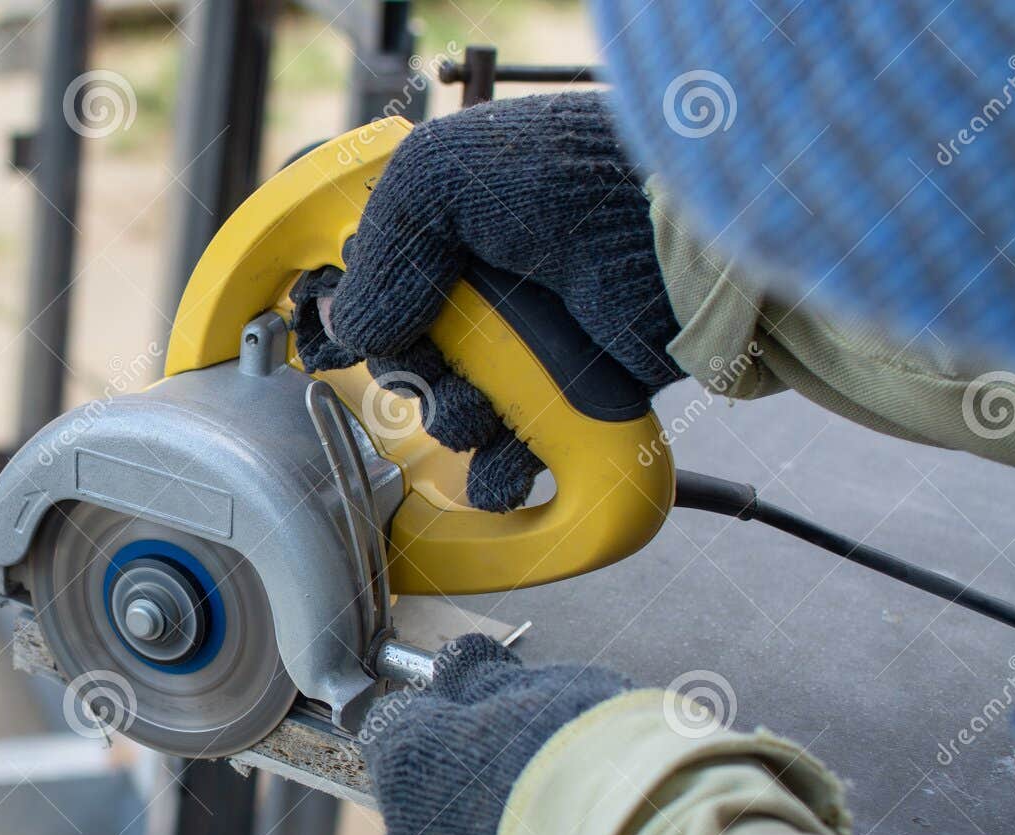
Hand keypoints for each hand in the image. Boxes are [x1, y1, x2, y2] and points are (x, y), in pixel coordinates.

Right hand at [295, 92, 681, 511]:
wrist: (682, 236)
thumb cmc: (578, 179)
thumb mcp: (442, 176)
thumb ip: (380, 247)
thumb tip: (352, 326)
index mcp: (448, 232)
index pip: (373, 291)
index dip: (351, 323)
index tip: (331, 346)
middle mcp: (487, 294)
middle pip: (407, 366)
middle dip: (410, 379)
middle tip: (433, 365)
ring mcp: (530, 349)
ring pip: (454, 420)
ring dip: (455, 426)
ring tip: (484, 407)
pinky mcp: (574, 401)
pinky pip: (514, 460)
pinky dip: (500, 478)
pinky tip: (507, 465)